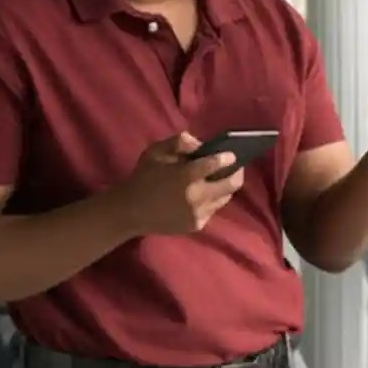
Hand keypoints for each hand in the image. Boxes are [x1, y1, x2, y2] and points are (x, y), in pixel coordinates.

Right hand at [106, 132, 245, 235]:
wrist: (130, 212)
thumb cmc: (144, 177)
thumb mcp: (156, 152)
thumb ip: (179, 142)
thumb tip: (201, 144)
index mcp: (186, 177)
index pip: (215, 164)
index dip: (227, 157)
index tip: (232, 153)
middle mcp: (197, 196)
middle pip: (231, 184)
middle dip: (237, 172)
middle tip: (236, 165)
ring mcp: (198, 213)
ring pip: (225, 197)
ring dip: (226, 186)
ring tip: (222, 177)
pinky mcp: (197, 225)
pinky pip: (214, 208)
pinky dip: (213, 198)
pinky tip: (206, 191)